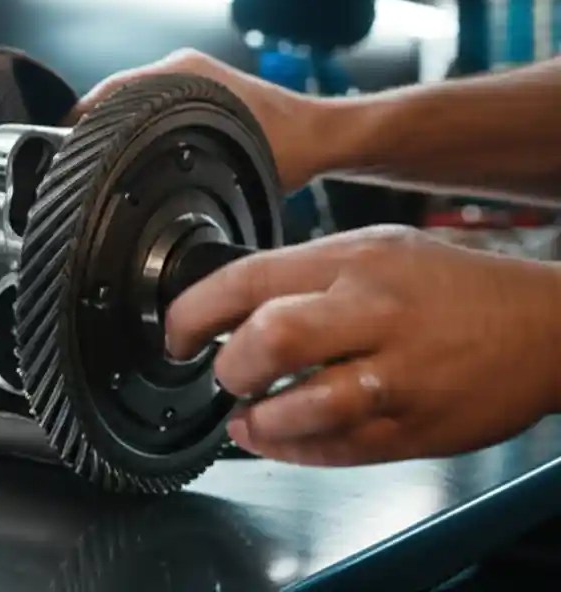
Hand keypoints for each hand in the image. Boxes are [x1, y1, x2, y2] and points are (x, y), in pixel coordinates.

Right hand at [69, 49, 332, 191]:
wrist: (327, 138)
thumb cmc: (291, 147)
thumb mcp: (229, 162)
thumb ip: (179, 169)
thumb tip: (135, 186)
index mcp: (182, 73)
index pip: (110, 90)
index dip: (82, 118)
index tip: (65, 144)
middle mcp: (181, 69)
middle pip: (115, 96)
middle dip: (93, 126)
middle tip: (74, 160)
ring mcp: (190, 79)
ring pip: (132, 103)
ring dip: (115, 128)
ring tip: (95, 161)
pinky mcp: (198, 95)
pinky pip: (152, 109)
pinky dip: (138, 129)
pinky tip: (133, 156)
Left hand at [165, 225, 560, 465]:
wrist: (546, 328)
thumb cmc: (451, 288)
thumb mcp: (375, 251)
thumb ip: (303, 274)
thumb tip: (226, 304)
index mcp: (354, 259)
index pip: (249, 279)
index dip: (193, 312)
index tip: (176, 334)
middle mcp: (375, 311)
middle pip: (272, 337)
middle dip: (227, 366)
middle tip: (220, 374)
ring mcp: (399, 374)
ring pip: (305, 405)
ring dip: (258, 419)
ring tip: (247, 415)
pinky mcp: (415, 427)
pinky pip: (337, 450)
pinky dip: (293, 450)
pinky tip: (278, 438)